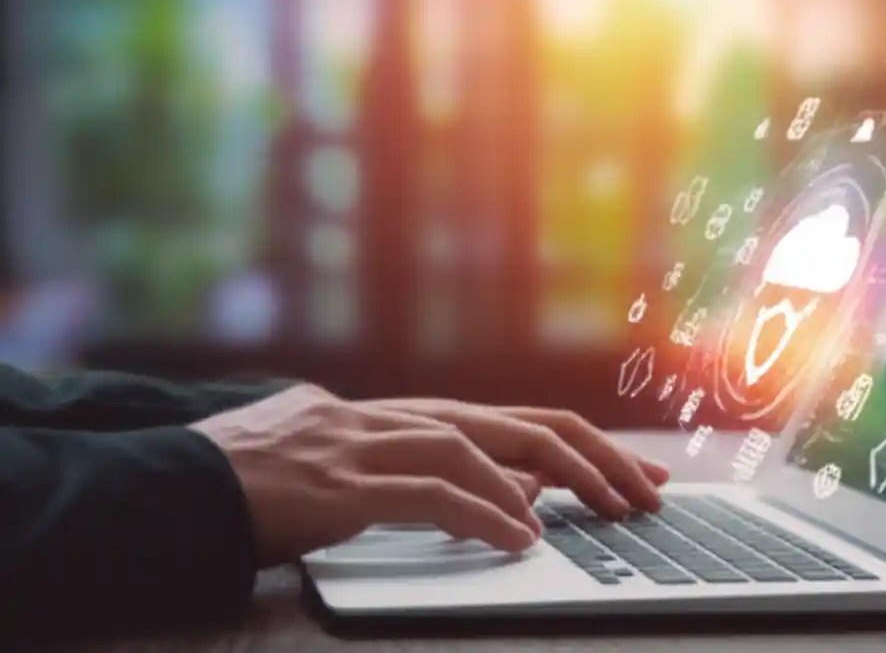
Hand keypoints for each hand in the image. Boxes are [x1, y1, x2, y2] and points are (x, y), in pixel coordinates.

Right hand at [190, 385, 668, 565]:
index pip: (509, 421)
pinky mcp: (337, 482)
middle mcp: (390, 417)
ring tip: (602, 513)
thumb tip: (496, 492)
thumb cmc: (254, 484)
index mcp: (398, 415)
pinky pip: (427, 491)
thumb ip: (413, 470)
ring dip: (551, 480)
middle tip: (648, 489)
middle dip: (593, 454)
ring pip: (480, 444)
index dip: (577, 445)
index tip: (631, 471)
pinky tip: (519, 538)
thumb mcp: (343, 463)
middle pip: (516, 423)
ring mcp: (362, 443)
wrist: (170, 483)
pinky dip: (481, 511)